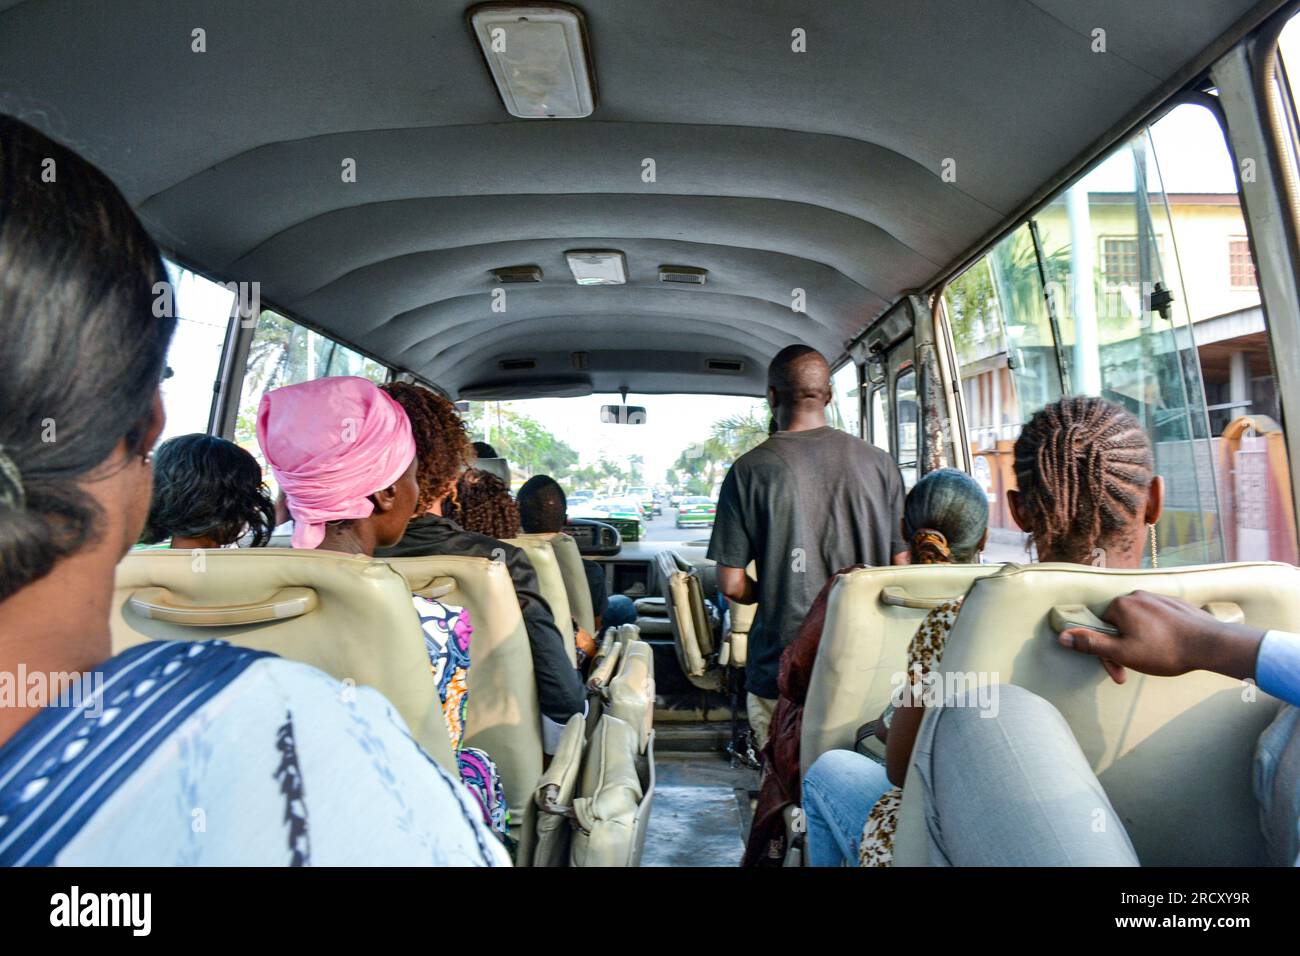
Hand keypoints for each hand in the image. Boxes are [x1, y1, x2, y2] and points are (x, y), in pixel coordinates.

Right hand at [1058, 590, 1263, 683]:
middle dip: (1123, 648)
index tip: (1118, 672)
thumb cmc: (1165, 650)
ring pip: (1137, 623)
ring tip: (1155, 658)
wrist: (1211, 644)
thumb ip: (1091, 643)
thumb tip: (1062, 635)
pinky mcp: (1175, 604)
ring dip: (1139, 642)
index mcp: (1120, 604)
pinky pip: (1156, 620)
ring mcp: (1158, 597)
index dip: (1106, 653)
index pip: (1100, 629)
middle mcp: (1137, 595)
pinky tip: (1168, 648)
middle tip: (1135, 669)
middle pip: (1118, 625)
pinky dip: (1156, 634)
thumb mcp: (1122, 653)